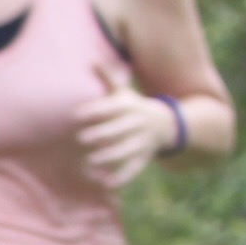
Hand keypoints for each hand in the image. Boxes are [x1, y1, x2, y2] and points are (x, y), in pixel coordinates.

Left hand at [72, 70, 177, 190]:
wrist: (170, 124)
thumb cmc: (136, 107)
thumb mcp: (126, 93)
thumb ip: (109, 79)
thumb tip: (92, 61)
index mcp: (130, 107)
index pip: (111, 107)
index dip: (94, 110)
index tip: (75, 115)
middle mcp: (137, 124)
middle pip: (119, 129)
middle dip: (101, 134)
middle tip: (81, 139)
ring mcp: (142, 142)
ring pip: (126, 150)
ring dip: (109, 156)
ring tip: (90, 161)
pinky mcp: (144, 157)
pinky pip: (134, 169)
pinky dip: (121, 178)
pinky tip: (106, 184)